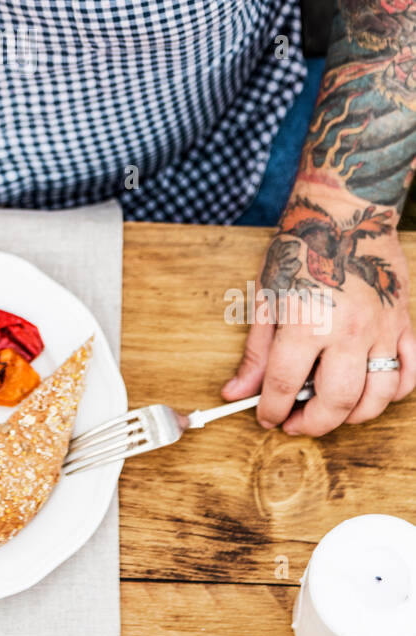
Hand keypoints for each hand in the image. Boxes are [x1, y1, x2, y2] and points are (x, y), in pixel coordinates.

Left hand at [222, 184, 415, 434]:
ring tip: (330, 411)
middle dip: (311, 423)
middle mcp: (347, 331)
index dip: (271, 410)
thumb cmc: (302, 248)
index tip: (266, 416)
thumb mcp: (267, 295)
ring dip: (352, 416)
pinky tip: (370, 392)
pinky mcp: (404, 324)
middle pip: (335, 402)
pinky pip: (409, 374)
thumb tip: (237, 392)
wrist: (346, 212)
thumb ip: (255, 351)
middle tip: (296, 422)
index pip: (286, 385)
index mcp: (306, 321)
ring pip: (376, 397)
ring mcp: (381, 329)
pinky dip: (392, 393)